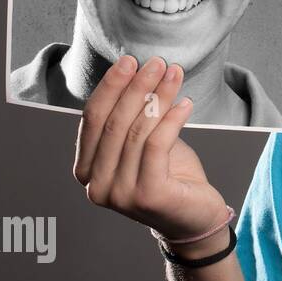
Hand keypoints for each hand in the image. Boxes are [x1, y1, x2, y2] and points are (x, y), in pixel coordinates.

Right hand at [72, 55, 228, 242]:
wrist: (195, 219)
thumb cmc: (170, 177)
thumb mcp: (143, 144)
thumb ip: (131, 120)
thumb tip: (135, 73)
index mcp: (86, 170)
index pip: (91, 119)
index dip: (110, 87)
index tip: (129, 61)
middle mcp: (96, 186)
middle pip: (113, 123)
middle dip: (135, 87)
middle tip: (156, 63)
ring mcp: (119, 194)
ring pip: (136, 132)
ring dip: (157, 97)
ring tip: (174, 75)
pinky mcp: (147, 196)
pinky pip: (157, 145)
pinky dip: (171, 119)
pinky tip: (185, 103)